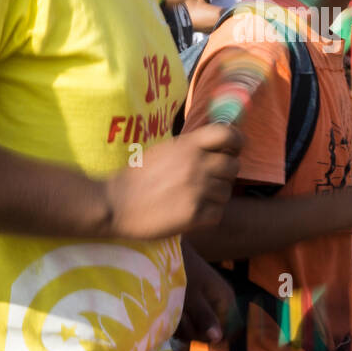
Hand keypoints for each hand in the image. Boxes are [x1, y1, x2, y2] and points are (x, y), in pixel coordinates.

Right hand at [103, 124, 242, 239]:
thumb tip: (218, 146)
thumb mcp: (164, 150)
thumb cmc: (136, 177)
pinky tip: (192, 214)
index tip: (233, 149)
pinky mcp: (194, 215)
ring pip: (226, 193)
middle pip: (233, 167)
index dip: (237, 141)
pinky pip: (218, 214)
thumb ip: (190, 148)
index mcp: (188, 145)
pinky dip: (208, 216)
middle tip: (208, 181)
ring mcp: (197, 190)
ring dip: (215, 197)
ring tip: (194, 199)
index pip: (228, 134)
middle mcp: (196, 164)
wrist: (114, 204)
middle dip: (224, 175)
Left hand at [175, 245, 234, 344]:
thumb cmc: (181, 270)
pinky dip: (176, 321)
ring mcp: (204, 307)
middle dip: (192, 329)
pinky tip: (169, 310)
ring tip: (173, 309)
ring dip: (181, 325)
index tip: (193, 332)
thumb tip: (219, 338)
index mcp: (226, 300)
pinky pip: (186, 324)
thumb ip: (205, 317)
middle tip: (180, 315)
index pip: (226, 332)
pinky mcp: (192, 308)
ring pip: (195, 330)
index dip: (209, 336)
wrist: (165, 252)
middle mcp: (219, 306)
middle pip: (209, 334)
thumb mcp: (192, 295)